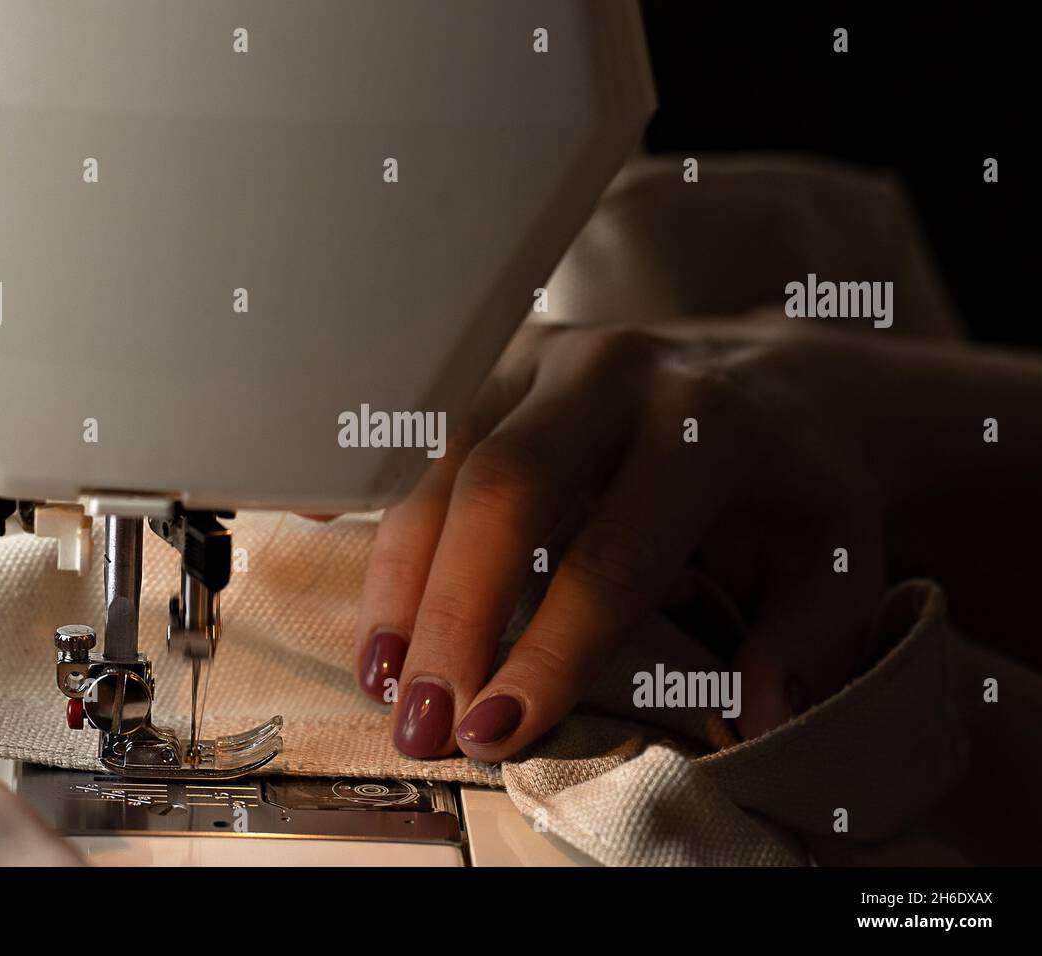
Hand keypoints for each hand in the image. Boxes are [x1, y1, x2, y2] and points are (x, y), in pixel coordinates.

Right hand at [353, 318, 892, 759]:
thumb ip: (809, 637)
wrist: (766, 374)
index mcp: (703, 421)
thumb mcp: (833, 553)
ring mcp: (542, 357)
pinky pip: (417, 425)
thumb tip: (763, 719)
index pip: (615, 550)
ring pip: (444, 461)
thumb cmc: (792, 477)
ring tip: (381, 672)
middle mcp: (612, 373)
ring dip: (400, 573)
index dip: (551, 648)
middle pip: (505, 491)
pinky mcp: (495, 363)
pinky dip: (372, 486)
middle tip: (420, 716)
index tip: (499, 727)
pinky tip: (319, 529)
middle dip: (451, 612)